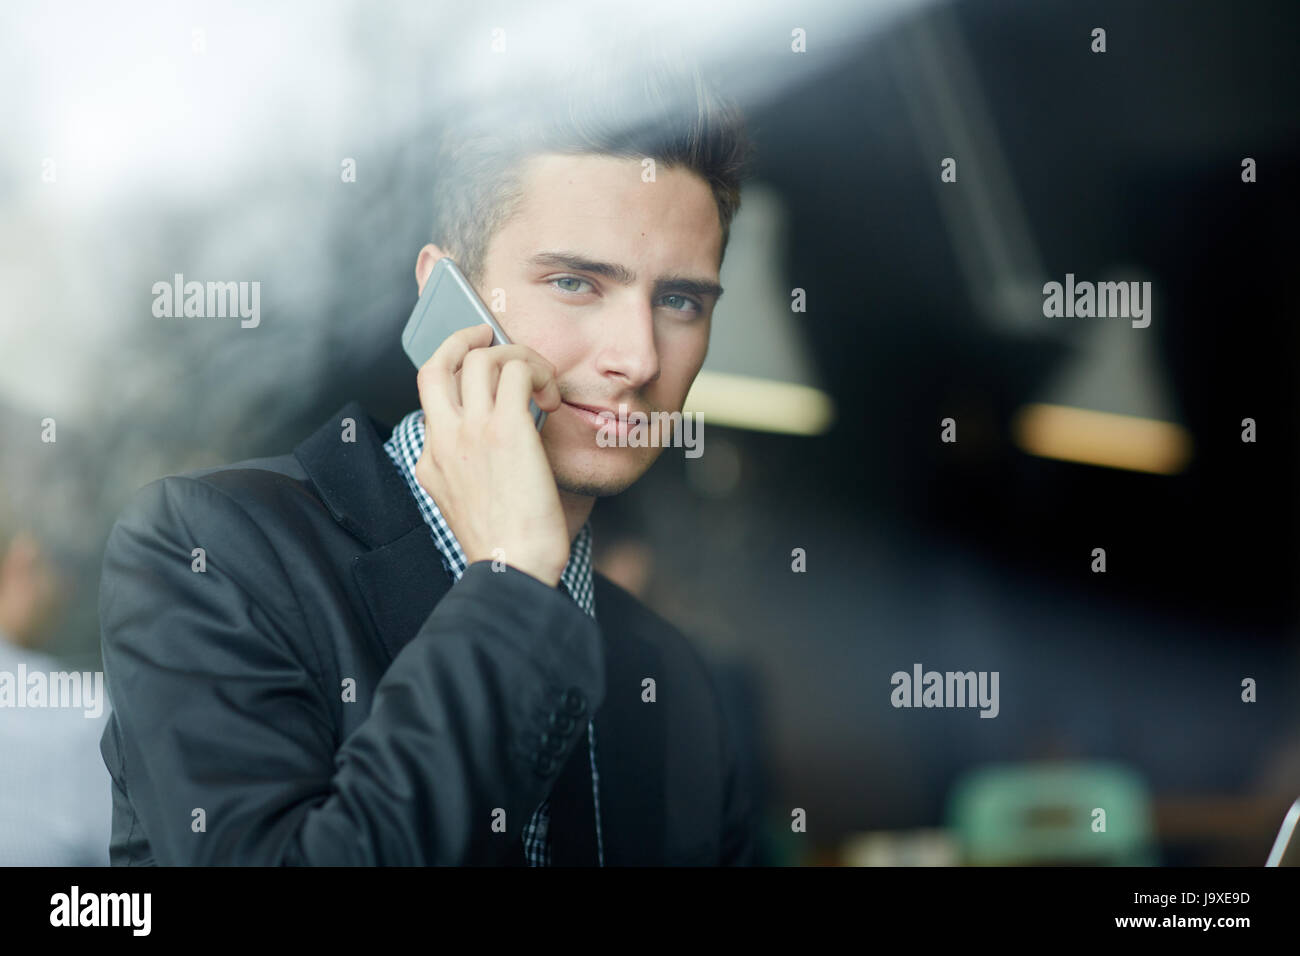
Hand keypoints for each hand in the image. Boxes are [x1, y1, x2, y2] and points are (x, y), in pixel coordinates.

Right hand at [413, 324, 568, 586]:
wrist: (512, 567)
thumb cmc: (506, 546)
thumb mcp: (467, 507)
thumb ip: (468, 472)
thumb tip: (498, 443)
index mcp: (431, 460)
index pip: (431, 398)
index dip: (455, 372)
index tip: (478, 367)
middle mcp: (444, 439)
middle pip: (437, 363)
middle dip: (464, 337)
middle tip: (491, 334)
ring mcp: (470, 430)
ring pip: (482, 357)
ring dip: (517, 356)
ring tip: (542, 382)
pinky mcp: (505, 428)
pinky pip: (516, 370)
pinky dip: (538, 371)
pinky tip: (552, 398)